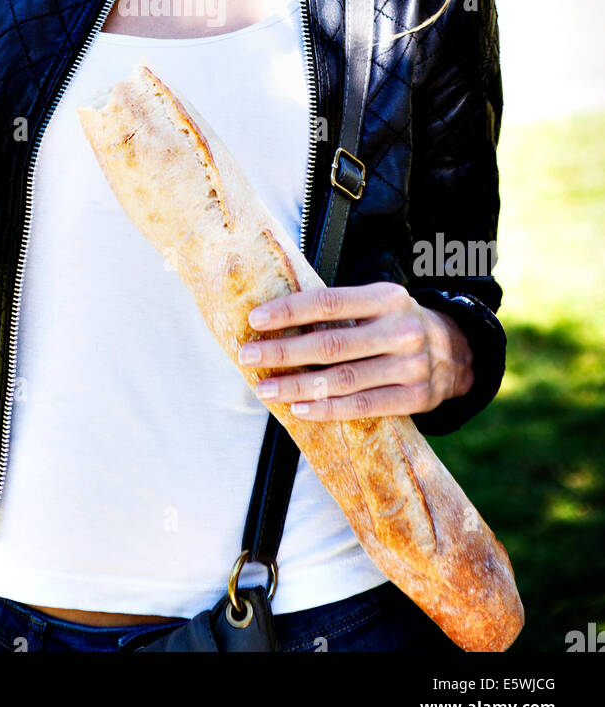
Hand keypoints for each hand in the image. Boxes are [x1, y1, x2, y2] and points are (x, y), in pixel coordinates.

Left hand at [237, 282, 473, 419]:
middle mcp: (401, 330)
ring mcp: (411, 366)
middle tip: (249, 357)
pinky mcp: (416, 398)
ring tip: (265, 389)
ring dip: (297, 385)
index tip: (256, 319)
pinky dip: (326, 409)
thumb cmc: (397, 324)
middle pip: (331, 344)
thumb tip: (278, 320)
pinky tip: (298, 408)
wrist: (457, 352)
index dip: (290, 311)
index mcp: (387, 298)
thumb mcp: (378, 304)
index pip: (329, 302)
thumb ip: (340, 311)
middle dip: (284, 352)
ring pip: (343, 380)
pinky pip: (362, 406)